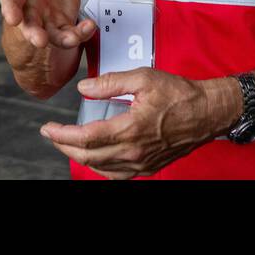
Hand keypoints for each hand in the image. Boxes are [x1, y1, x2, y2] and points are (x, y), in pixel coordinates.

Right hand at [0, 0, 95, 50]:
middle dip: (32, 34)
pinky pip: (69, 33)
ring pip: (50, 35)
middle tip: (39, 40)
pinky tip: (89, 25)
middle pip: (27, 25)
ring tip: (72, 40)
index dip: (9, 9)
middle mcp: (28, 8)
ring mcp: (44, 20)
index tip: (12, 17)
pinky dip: (80, 33)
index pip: (10, 0)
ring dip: (61, 40)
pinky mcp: (61, 24)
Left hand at [39, 68, 237, 178]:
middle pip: (89, 157)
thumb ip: (110, 83)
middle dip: (65, 147)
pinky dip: (100, 168)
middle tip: (52, 135)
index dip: (62, 135)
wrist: (207, 112)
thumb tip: (84, 87)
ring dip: (80, 157)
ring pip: (101, 169)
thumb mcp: (143, 78)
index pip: (86, 138)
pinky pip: (117, 175)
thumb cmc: (179, 94)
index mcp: (130, 129)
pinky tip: (95, 158)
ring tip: (68, 144)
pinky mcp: (149, 167)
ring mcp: (142, 163)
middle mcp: (134, 152)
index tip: (48, 127)